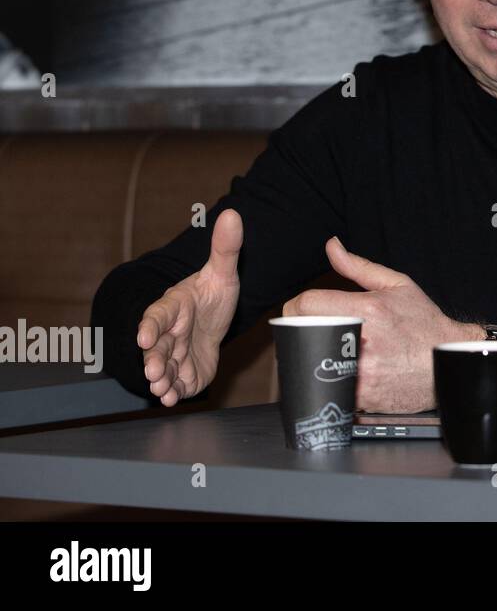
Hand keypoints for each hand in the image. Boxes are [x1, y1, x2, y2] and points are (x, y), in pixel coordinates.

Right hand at [137, 208, 242, 406]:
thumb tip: (233, 214)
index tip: (146, 335)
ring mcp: (175, 354)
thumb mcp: (223, 272)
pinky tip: (171, 399)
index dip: (151, 325)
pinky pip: (177, 383)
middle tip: (154, 371)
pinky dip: (173, 392)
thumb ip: (225, 248)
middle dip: (154, 360)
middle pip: (157, 347)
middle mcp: (168, 332)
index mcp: (174, 306)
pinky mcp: (185, 371)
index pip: (158, 314)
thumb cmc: (213, 294)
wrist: (216, 318)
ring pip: (163, 367)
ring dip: (161, 379)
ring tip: (161, 389)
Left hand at [281, 237, 483, 411]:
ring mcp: (363, 372)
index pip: (307, 304)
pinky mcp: (364, 398)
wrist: (449, 360)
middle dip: (301, 332)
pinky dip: (330, 383)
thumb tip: (332, 246)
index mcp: (369, 309)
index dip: (295, 307)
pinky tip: (343, 376)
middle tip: (313, 332)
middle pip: (303, 334)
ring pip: (310, 365)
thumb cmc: (424, 323)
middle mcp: (364, 341)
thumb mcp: (398, 285)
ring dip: (312, 359)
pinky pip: (329, 389)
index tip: (299, 313)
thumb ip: (359, 267)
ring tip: (326, 354)